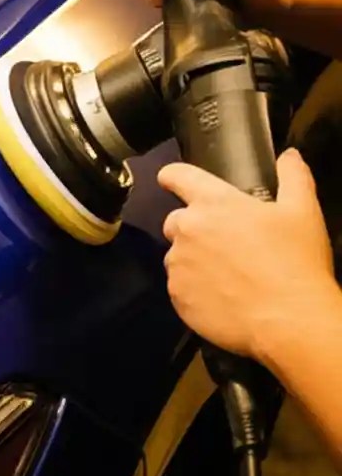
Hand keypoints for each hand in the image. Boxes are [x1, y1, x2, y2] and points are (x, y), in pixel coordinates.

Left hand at [158, 149, 337, 358]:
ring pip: (177, 255)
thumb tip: (288, 155)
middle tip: (226, 243)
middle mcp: (186, 230)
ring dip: (194, 259)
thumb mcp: (303, 212)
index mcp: (213, 203)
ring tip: (228, 275)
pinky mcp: (176, 296)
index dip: (173, 177)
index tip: (171, 181)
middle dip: (194, 227)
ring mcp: (178, 265)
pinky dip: (194, 288)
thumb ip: (293, 177)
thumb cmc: (296, 262)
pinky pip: (179, 286)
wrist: (288, 321)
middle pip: (176, 220)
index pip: (177, 176)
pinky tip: (222, 296)